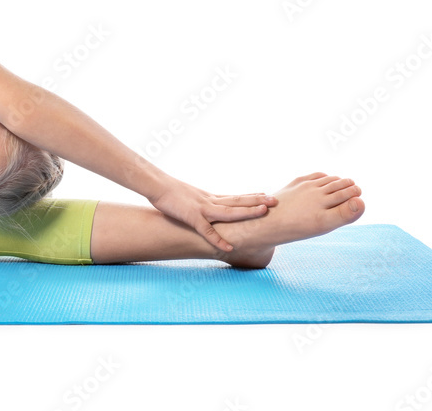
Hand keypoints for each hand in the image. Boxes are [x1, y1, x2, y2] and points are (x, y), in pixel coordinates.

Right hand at [147, 181, 277, 251]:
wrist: (155, 185)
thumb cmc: (167, 191)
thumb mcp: (186, 196)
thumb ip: (196, 202)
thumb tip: (199, 206)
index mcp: (208, 198)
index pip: (233, 197)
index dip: (250, 197)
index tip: (265, 195)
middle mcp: (209, 201)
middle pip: (237, 200)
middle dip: (257, 201)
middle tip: (276, 200)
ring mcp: (202, 209)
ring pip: (229, 211)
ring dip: (247, 212)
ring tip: (264, 212)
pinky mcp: (191, 217)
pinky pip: (207, 230)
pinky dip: (218, 239)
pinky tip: (229, 247)